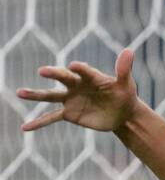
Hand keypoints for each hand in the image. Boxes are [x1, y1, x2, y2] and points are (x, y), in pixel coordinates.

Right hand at [17, 47, 138, 133]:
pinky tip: (25, 127)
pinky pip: (51, 117)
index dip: (79, 68)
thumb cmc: (124, 95)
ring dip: (35, 95)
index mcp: (90, 76)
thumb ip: (123, 69)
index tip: (74, 67)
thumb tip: (129, 51)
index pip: (83, 70)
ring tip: (19, 93)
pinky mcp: (69, 114)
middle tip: (43, 71)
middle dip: (53, 74)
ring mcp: (70, 99)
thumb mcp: (126, 84)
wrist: (122, 113)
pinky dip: (39, 122)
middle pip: (62, 78)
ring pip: (50, 96)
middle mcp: (76, 85)